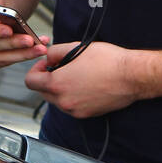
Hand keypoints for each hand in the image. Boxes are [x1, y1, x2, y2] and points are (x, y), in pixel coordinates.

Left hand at [24, 41, 145, 119]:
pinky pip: (72, 106)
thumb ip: (55, 52)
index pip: (30, 81)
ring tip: (77, 75)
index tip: (47, 64)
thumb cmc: (107, 60)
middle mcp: (63, 101)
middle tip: (62, 67)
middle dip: (48, 79)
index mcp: (57, 84)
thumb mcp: (76, 47)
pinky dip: (73, 96)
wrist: (131, 76)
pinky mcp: (87, 115)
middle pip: (43, 92)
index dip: (36, 69)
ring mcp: (75, 111)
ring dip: (61, 88)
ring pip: (57, 100)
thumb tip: (48, 58)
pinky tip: (86, 84)